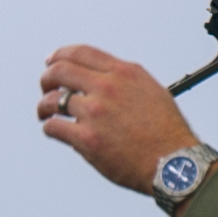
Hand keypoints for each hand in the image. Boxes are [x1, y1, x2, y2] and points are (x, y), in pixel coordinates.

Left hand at [38, 44, 199, 195]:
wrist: (173, 163)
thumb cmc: (166, 132)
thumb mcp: (150, 90)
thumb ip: (123, 80)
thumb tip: (100, 77)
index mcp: (123, 73)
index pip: (81, 53)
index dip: (59, 55)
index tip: (51, 62)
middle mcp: (108, 88)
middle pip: (59, 71)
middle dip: (46, 79)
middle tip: (45, 88)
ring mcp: (95, 113)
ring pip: (52, 100)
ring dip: (43, 106)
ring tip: (45, 113)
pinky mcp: (87, 139)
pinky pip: (54, 127)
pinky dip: (49, 127)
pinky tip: (54, 130)